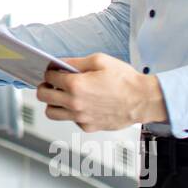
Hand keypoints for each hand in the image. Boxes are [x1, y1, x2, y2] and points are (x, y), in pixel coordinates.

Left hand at [37, 53, 167, 131]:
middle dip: (44, 86)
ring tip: (61, 95)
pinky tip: (81, 104)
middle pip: (43, 96)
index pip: (49, 77)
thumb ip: (76, 61)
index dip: (50, 71)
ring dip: (52, 103)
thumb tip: (60, 63)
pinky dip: (71, 112)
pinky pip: (70, 120)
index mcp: (76, 85)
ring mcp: (80, 117)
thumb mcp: (100, 61)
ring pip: (51, 112)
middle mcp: (74, 103)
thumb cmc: (126, 80)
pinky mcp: (88, 126)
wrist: (144, 100)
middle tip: (50, 83)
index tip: (53, 70)